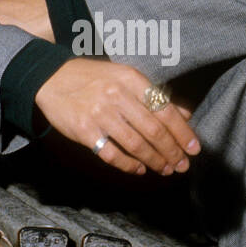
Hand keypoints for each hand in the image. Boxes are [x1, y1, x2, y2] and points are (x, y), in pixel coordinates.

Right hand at [34, 57, 199, 176]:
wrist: (51, 78)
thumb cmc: (94, 78)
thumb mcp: (125, 77)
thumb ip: (154, 96)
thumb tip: (184, 115)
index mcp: (131, 79)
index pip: (165, 110)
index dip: (183, 133)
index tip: (194, 149)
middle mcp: (117, 95)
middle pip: (153, 130)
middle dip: (172, 151)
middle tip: (182, 165)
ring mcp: (99, 113)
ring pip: (136, 145)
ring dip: (154, 160)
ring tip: (165, 169)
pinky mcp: (84, 130)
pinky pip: (112, 154)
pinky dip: (129, 165)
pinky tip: (139, 169)